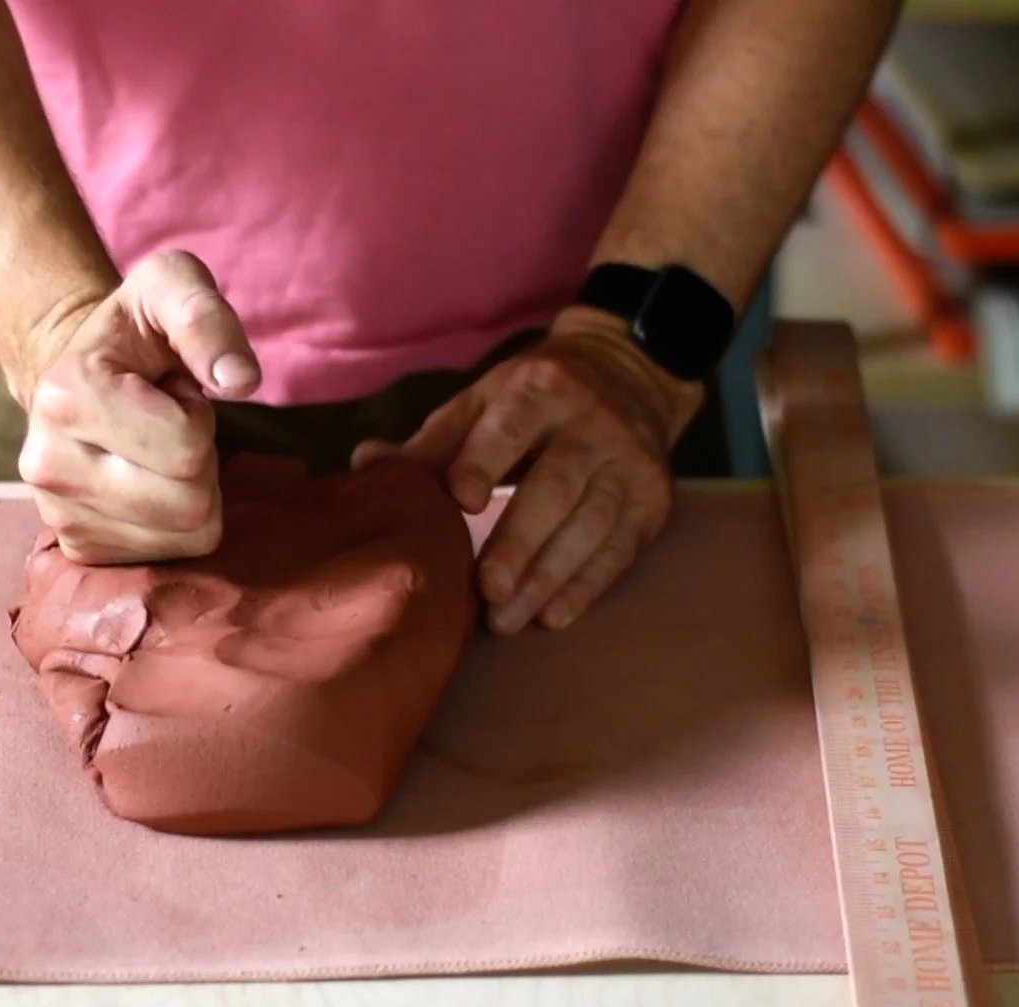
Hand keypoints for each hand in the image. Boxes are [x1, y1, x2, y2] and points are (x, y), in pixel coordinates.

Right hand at [14, 250, 261, 563]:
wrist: (78, 370)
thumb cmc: (135, 331)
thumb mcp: (170, 287)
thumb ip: (206, 318)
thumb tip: (240, 380)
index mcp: (66, 397)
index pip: (186, 448)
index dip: (197, 415)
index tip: (168, 391)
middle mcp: (48, 465)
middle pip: (189, 504)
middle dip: (199, 460)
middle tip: (168, 424)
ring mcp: (59, 513)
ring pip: (185, 534)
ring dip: (192, 490)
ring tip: (155, 449)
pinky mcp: (78, 547)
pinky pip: (170, 556)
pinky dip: (176, 522)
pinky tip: (145, 480)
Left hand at [353, 309, 703, 633]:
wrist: (632, 375)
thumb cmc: (536, 398)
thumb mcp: (486, 401)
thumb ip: (434, 441)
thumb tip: (365, 462)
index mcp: (541, 389)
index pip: (511, 429)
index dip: (485, 463)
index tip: (462, 500)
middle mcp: (592, 423)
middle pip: (556, 488)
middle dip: (520, 543)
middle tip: (485, 590)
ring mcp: (629, 462)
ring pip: (590, 526)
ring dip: (547, 578)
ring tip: (506, 619)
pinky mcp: (652, 499)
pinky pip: (619, 550)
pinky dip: (586, 587)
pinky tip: (552, 616)